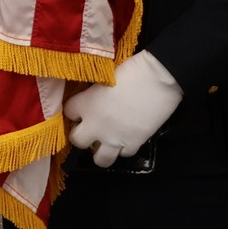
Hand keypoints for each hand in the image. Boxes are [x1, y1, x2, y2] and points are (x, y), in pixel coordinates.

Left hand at [63, 52, 182, 167]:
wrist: (158, 79)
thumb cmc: (133, 69)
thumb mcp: (106, 78)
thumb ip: (96, 92)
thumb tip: (97, 97)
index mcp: (86, 103)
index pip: (68, 111)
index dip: (76, 110)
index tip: (83, 107)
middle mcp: (95, 125)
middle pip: (77, 140)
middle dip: (82, 135)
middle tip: (92, 127)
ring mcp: (113, 138)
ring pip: (99, 159)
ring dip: (102, 150)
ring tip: (108, 141)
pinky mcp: (133, 143)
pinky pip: (124, 154)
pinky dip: (125, 147)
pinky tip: (129, 137)